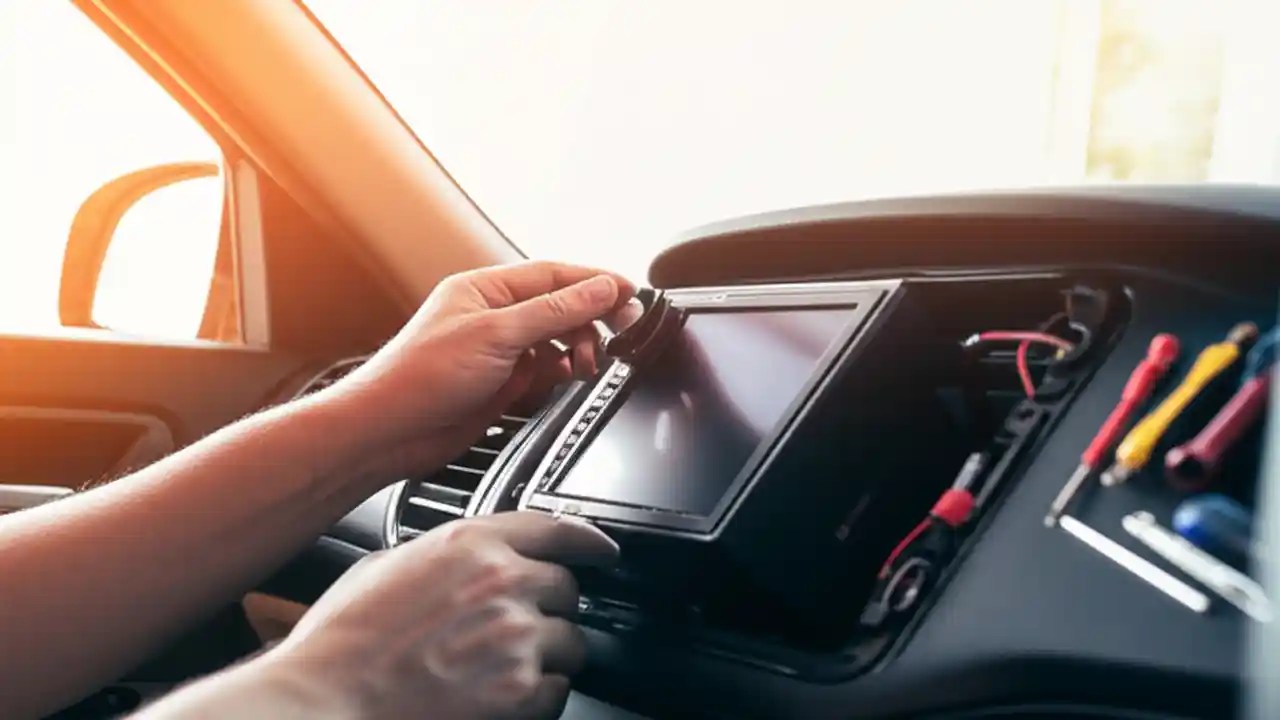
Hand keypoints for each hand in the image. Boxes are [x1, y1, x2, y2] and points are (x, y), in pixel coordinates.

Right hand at [260, 512, 618, 719]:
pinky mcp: (522, 692)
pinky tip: (500, 699)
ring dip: (546, 656)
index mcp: (470, 545)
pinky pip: (559, 691)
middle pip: (566, 589)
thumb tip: (461, 561)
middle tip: (512, 632)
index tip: (603, 551)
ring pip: (570, 642)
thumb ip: (438, 556)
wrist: (326, 702)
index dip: (587, 540)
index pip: (555, 529)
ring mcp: (518, 638)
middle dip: (547, 609)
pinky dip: (539, 698)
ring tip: (499, 670)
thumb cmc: (341, 644)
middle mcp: (503, 583)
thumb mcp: (383, 569)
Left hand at [324, 261, 634, 486]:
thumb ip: (555, 311)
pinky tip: (565, 379)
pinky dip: (560, 374)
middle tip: (622, 334)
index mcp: (484, 289)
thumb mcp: (497, 334)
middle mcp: (492, 316)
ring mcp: (497, 352)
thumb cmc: (421, 376)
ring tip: (587, 365)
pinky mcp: (500, 385)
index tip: (632, 294)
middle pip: (559, 307)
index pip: (553, 275)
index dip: (595, 281)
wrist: (390, 432)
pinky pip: (544, 372)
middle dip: (591, 319)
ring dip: (578, 350)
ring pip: (555, 341)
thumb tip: (601, 288)